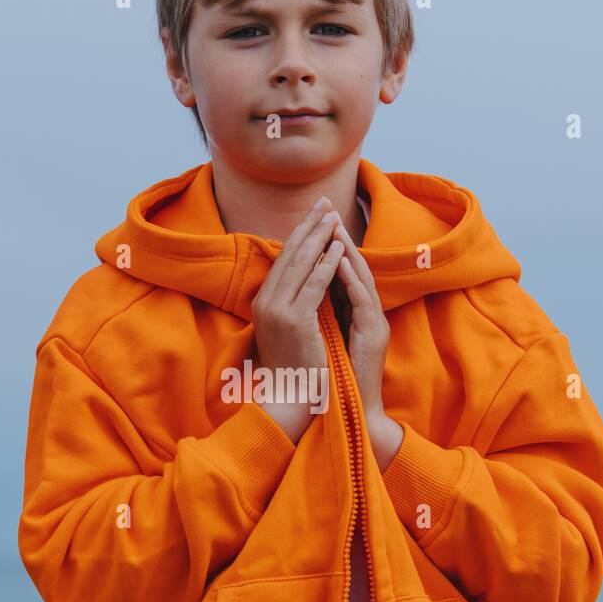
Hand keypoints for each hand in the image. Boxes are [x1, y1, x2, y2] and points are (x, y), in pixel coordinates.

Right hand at [250, 196, 344, 442]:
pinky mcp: (295, 321)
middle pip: (290, 253)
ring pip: (300, 264)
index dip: (300, 232)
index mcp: (263, 301)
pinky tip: (338, 248)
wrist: (291, 398)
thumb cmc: (295, 366)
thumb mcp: (288, 328)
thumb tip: (306, 276)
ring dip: (319, 237)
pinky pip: (313, 285)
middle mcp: (266, 302)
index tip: (315, 213)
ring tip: (334, 218)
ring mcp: (278, 311)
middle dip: (309, 226)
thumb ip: (293, 302)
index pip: (283, 258)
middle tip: (325, 203)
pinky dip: (326, 264)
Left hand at [332, 221, 403, 470]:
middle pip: (356, 267)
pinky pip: (363, 299)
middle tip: (326, 213)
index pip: (343, 273)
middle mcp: (369, 314)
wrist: (351, 411)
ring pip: (363, 277)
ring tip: (334, 226)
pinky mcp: (373, 334)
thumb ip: (320, 313)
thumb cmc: (336, 379)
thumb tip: (301, 291)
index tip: (314, 225)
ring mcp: (374, 323)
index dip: (330, 248)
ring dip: (349, 250)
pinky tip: (340, 259)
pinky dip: (352, 277)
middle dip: (340, 239)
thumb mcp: (325, 338)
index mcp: (356, 314)